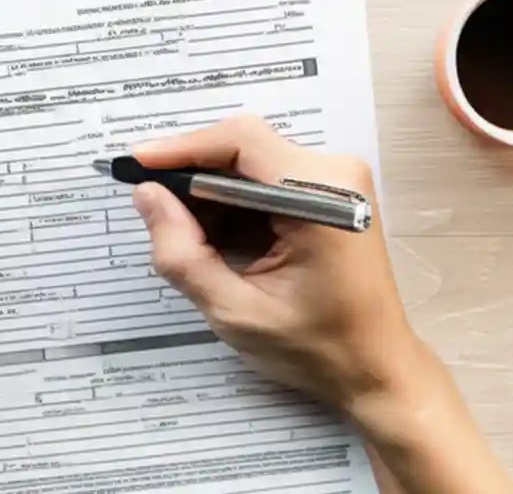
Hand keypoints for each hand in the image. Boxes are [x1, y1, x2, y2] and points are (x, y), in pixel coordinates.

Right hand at [132, 116, 512, 493]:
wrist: (378, 369)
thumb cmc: (316, 348)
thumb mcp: (235, 310)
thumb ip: (184, 253)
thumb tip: (146, 196)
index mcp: (321, 195)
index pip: (240, 142)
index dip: (183, 149)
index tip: (134, 166)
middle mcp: (335, 173)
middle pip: (244, 147)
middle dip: (192, 175)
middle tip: (151, 207)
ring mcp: (337, 181)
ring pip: (252, 164)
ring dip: (211, 194)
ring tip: (183, 236)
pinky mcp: (331, 195)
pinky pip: (268, 181)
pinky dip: (234, 204)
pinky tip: (214, 239)